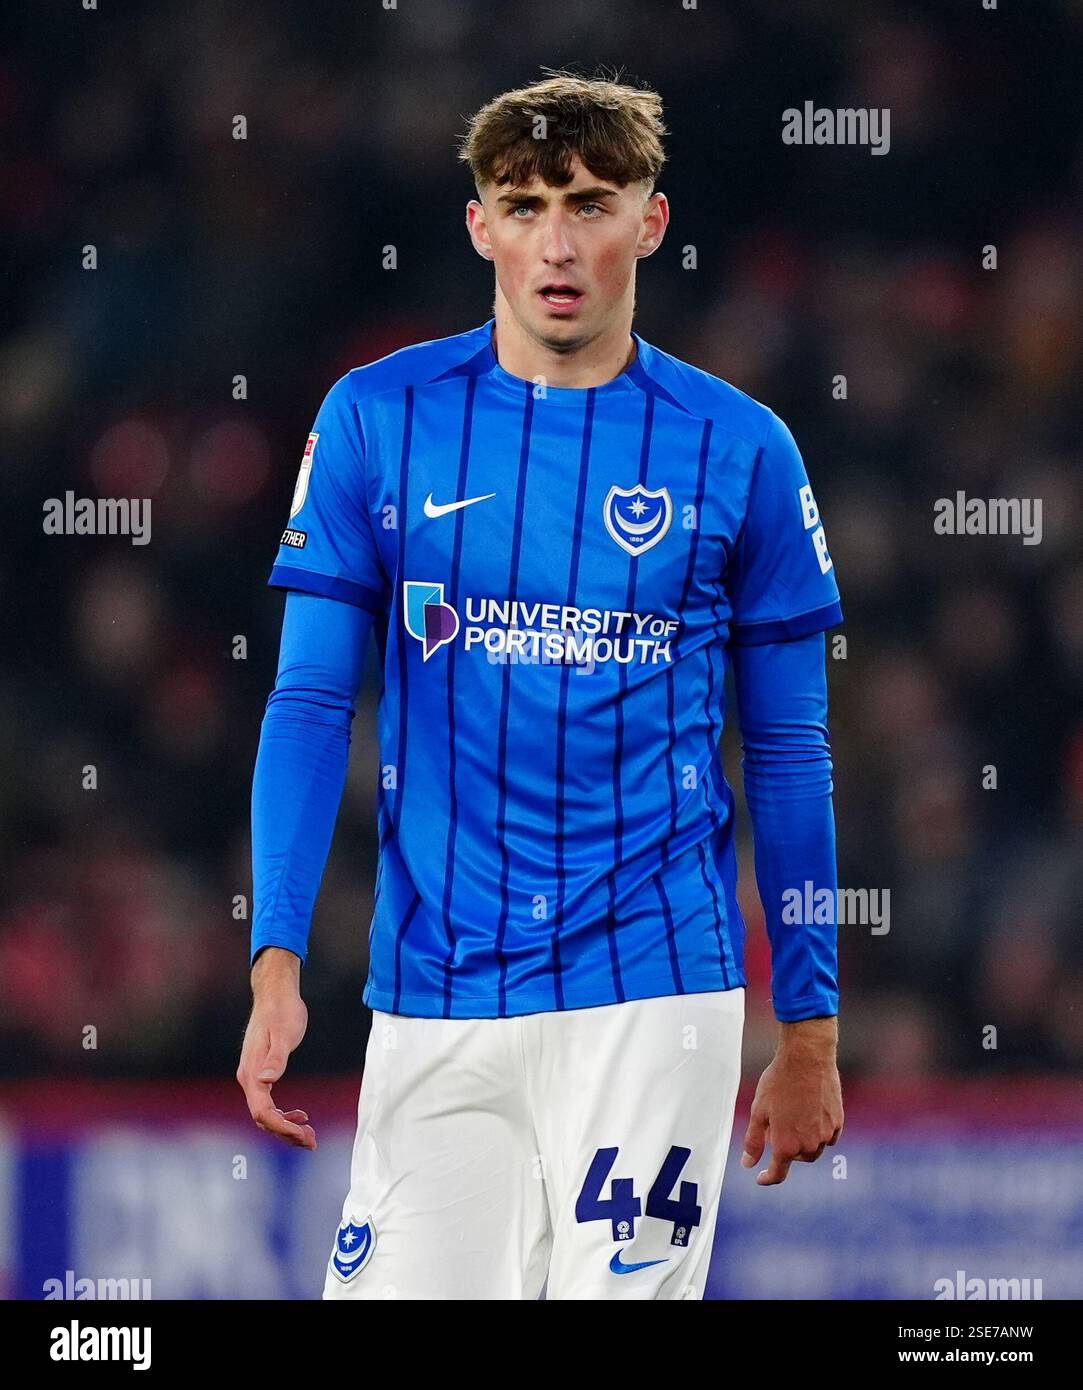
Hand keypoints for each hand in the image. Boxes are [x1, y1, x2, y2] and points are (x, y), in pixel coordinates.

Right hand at [236, 947, 316, 1148]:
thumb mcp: (285, 1034)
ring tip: (309, 1135)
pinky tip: (300, 1115)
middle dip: (286, 1134)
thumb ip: (276, 1059)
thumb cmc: (282, 1011)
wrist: (275, 994)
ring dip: (285, 1127)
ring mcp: (252, 1076)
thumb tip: (264, 1080)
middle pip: (263, 1118)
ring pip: (265, 1113)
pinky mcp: (259, 1072)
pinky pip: (268, 1102)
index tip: (305, 1135)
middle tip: (312, 1142)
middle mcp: (248, 1077)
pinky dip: (283, 1114)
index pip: (263, 1112)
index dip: (283, 1128)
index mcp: (252, 1072)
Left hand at [740, 1016, 841, 1185]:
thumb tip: (748, 1164)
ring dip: (803, 1141)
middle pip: (797, 1158)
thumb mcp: (759, 1111)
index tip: (761, 1178)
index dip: (768, 1178)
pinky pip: (829, 1136)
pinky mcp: (838, 1121)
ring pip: (814, 1148)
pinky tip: (810, 1113)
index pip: (778, 1173)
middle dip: (787, 1150)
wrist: (807, 1058)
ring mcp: (826, 1134)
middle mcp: (809, 1145)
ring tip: (792, 1117)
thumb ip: (753, 1141)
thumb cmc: (778, 1082)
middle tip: (776, 1128)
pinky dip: (818, 1132)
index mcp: (786, 1145)